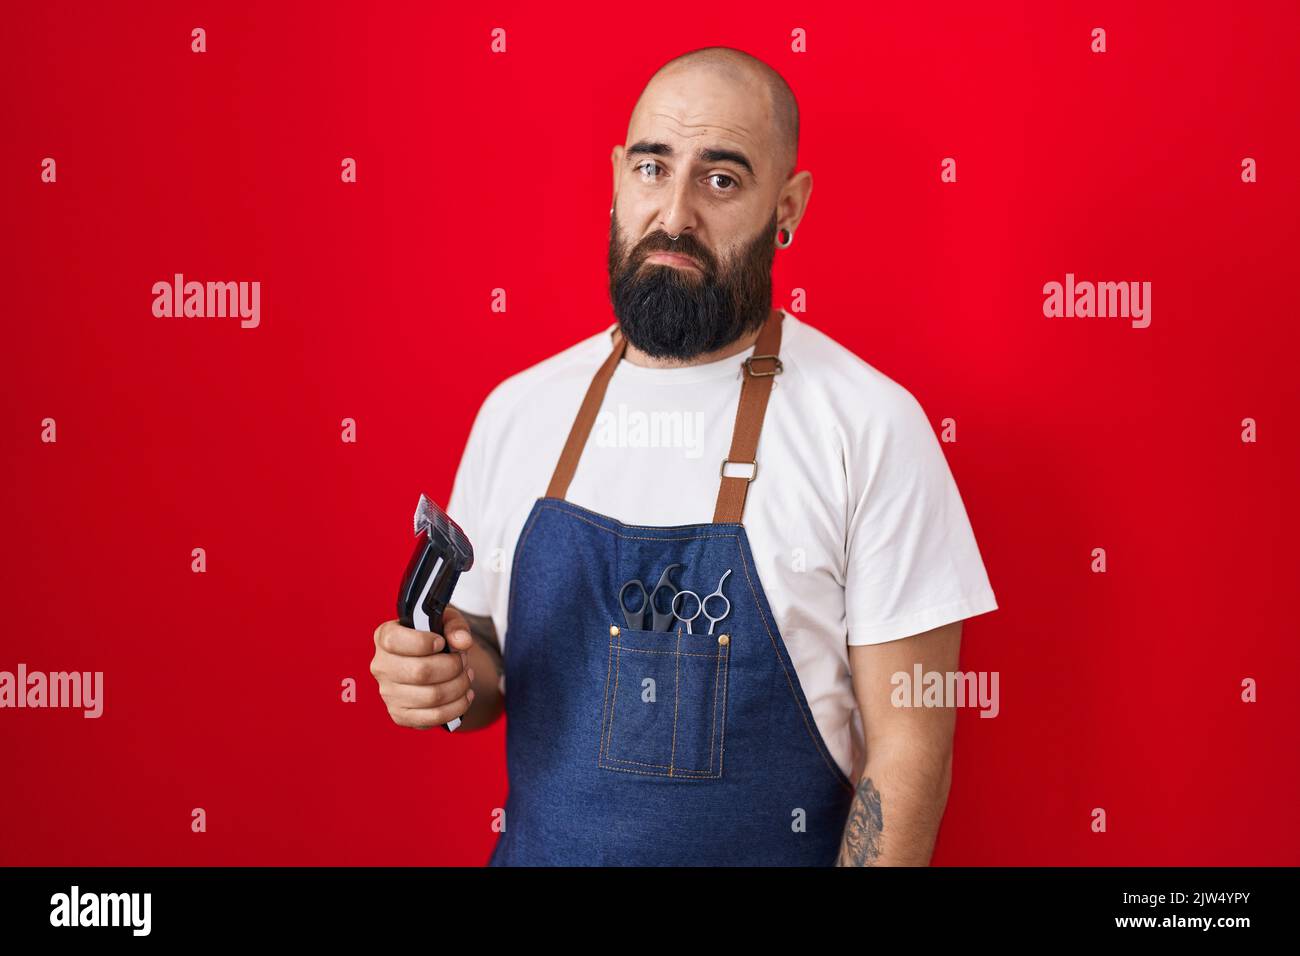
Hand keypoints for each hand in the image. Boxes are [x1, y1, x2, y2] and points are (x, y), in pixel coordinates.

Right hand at [370, 607, 475, 729]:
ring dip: (459, 686)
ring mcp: (388, 694)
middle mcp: (381, 667)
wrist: (432, 663)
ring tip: (467, 676)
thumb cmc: (437, 637)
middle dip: (452, 666)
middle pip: (420, 672)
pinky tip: (465, 695)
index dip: (423, 642)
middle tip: (463, 660)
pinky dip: (457, 706)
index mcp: (384, 638)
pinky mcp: (401, 715)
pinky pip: (434, 717)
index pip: (394, 641)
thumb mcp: (446, 621)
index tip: (441, 643)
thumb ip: (455, 625)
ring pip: (431, 697)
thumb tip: (463, 642)